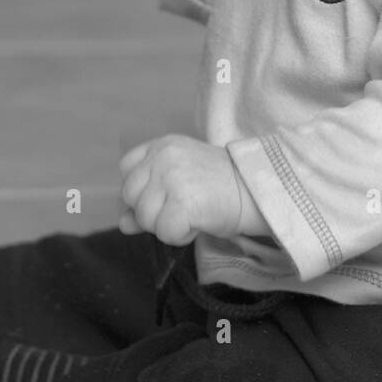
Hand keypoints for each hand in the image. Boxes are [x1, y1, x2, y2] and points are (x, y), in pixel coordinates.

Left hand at [118, 134, 240, 245]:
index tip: (164, 196)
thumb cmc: (220, 187)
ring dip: (167, 225)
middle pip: (130, 196)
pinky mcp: (183, 202)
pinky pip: (165, 233)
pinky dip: (181, 236)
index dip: (141, 190)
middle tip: (182, 207)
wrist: (257, 191)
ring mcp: (172, 177)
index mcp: (163, 145)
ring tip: (193, 213)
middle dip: (151, 211)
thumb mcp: (180, 182)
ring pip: (145, 218)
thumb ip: (149, 198)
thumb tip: (124, 223)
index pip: (127, 169)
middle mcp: (164, 156)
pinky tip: (199, 222)